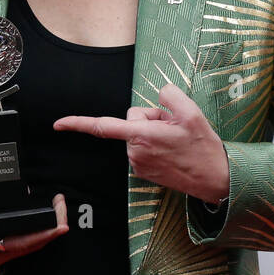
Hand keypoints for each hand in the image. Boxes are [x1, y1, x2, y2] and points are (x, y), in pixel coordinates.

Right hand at [0, 150, 67, 273]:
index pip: (22, 241)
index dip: (44, 232)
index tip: (60, 221)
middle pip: (33, 246)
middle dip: (53, 227)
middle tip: (62, 204)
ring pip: (29, 249)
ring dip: (46, 232)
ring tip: (55, 209)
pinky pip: (21, 249)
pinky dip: (34, 237)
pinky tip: (40, 222)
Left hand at [53, 83, 230, 203]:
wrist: (215, 179)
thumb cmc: (203, 146)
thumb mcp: (191, 112)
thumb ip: (168, 95)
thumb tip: (156, 96)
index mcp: (142, 135)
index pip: (103, 126)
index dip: (78, 123)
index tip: (58, 124)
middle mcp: (135, 151)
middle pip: (131, 120)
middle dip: (150, 118)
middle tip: (174, 128)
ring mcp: (138, 164)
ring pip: (137, 134)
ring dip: (154, 132)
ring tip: (176, 141)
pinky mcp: (143, 172)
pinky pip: (142, 147)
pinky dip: (155, 144)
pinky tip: (172, 151)